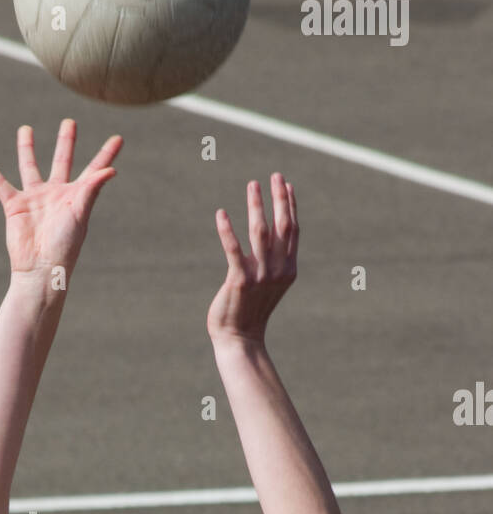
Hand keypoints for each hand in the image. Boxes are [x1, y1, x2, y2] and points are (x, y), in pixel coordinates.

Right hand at [0, 119, 121, 282]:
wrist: (40, 267)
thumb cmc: (65, 245)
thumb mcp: (80, 213)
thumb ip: (91, 189)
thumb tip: (111, 170)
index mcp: (76, 196)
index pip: (94, 169)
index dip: (106, 154)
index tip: (119, 138)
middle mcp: (56, 193)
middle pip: (62, 160)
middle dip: (66, 142)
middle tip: (69, 122)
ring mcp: (34, 198)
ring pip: (29, 166)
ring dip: (26, 147)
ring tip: (25, 129)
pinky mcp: (14, 205)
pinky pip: (0, 183)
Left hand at [207, 174, 298, 346]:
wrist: (241, 338)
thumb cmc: (252, 310)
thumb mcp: (269, 284)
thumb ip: (274, 262)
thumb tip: (271, 236)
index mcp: (288, 269)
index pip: (292, 231)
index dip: (291, 206)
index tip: (287, 184)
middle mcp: (278, 270)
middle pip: (282, 226)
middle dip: (279, 198)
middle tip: (274, 175)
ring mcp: (260, 276)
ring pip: (260, 232)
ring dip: (256, 205)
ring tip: (253, 184)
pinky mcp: (239, 281)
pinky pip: (233, 249)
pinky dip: (227, 230)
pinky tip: (220, 213)